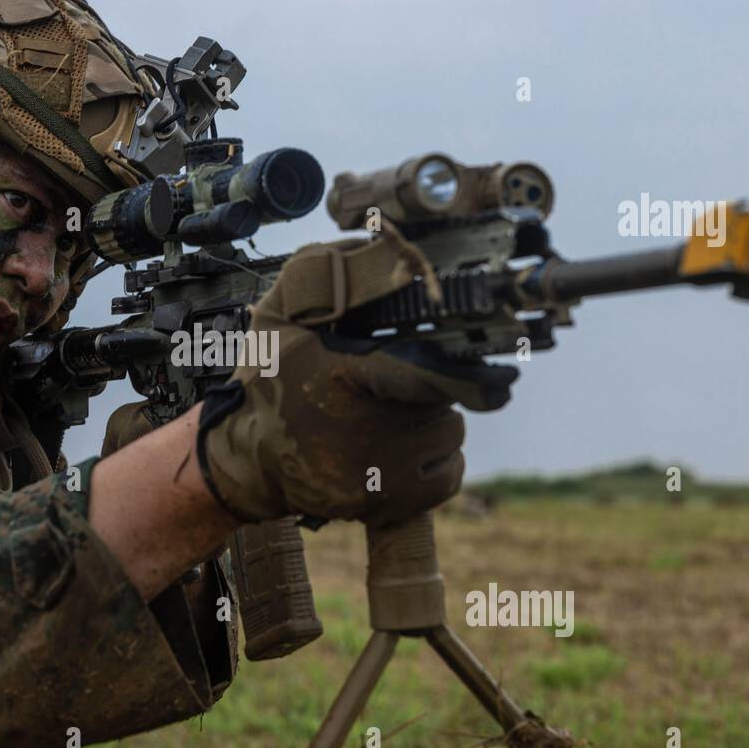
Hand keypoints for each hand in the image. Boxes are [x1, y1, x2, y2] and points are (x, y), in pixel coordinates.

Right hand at [196, 239, 517, 525]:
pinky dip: (437, 462)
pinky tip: (401, 449)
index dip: (469, 376)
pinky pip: (448, 476)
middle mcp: (369, 433)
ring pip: (449, 434)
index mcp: (347, 380)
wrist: (246, 459)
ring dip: (433, 421)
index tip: (503, 378)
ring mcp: (381, 476)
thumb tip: (377, 242)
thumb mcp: (278, 314)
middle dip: (427, 385)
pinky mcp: (390, 505)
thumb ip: (320, 272)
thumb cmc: (266, 383)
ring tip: (389, 415)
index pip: (426, 376)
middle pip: (443, 399)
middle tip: (390, 384)